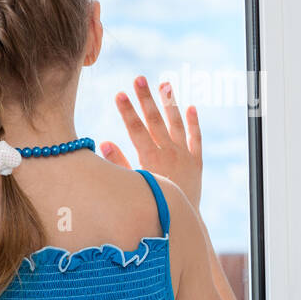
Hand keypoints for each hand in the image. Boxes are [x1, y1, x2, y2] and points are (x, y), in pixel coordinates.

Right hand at [102, 75, 202, 207]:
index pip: (136, 128)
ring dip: (170, 102)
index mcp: (150, 158)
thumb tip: (104, 142)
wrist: (180, 221)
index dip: (127, 111)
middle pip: (155, 120)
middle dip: (145, 98)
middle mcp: (168, 152)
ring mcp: (184, 155)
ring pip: (176, 123)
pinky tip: (191, 107)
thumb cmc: (151, 205)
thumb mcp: (132, 185)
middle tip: (139, 78)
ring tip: (165, 83)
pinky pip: (195, 138)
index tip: (118, 93)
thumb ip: (119, 164)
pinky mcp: (196, 161)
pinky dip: (194, 123)